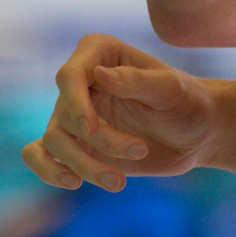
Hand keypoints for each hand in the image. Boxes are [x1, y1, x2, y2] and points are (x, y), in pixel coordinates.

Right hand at [21, 33, 216, 191]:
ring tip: (119, 182)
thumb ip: (137, 80)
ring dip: (85, 165)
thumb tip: (99, 73)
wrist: (196, 133)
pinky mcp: (75, 144)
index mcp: (100, 53)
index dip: (75, 104)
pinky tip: (73, 182)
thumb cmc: (187, 102)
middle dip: (100, 141)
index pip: (69, 75)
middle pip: (65, 115)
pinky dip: (47, 169)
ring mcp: (75, 114)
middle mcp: (81, 82)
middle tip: (140, 150)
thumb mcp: (171, 89)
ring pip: (54, 141)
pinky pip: (39, 154)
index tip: (92, 131)